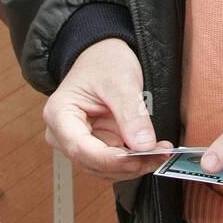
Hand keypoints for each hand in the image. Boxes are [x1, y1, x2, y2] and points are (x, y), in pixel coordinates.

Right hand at [42, 38, 173, 181]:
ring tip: (162, 152)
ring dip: (134, 165)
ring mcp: (79, 142)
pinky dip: (134, 160)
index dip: (110, 159)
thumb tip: (144, 146)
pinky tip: (153, 151)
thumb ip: (132, 115)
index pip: (80, 148)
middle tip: (160, 154)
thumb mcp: (121, 82)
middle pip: (93, 163)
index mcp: (60, 114)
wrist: (103, 55)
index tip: (138, 158)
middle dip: (127, 164)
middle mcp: (63, 134)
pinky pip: (113, 161)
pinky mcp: (95, 145)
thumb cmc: (104, 62)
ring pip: (104, 168)